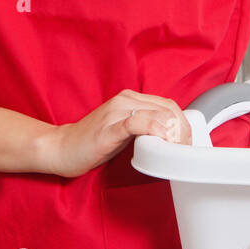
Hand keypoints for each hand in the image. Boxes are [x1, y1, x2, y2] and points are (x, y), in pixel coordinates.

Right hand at [44, 90, 192, 177]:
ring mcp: (116, 112)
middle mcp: (125, 101)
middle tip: (186, 149)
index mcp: (130, 99)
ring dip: (173, 132)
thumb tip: (171, 137)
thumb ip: (144, 127)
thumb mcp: (124, 130)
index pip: (167, 105)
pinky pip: (137, 123)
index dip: (183, 123)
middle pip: (166, 109)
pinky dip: (154, 129)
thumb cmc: (93, 142)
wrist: (61, 148)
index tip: (187, 142)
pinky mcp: (109, 128)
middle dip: (182, 129)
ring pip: (156, 113)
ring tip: (178, 149)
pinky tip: (162, 140)